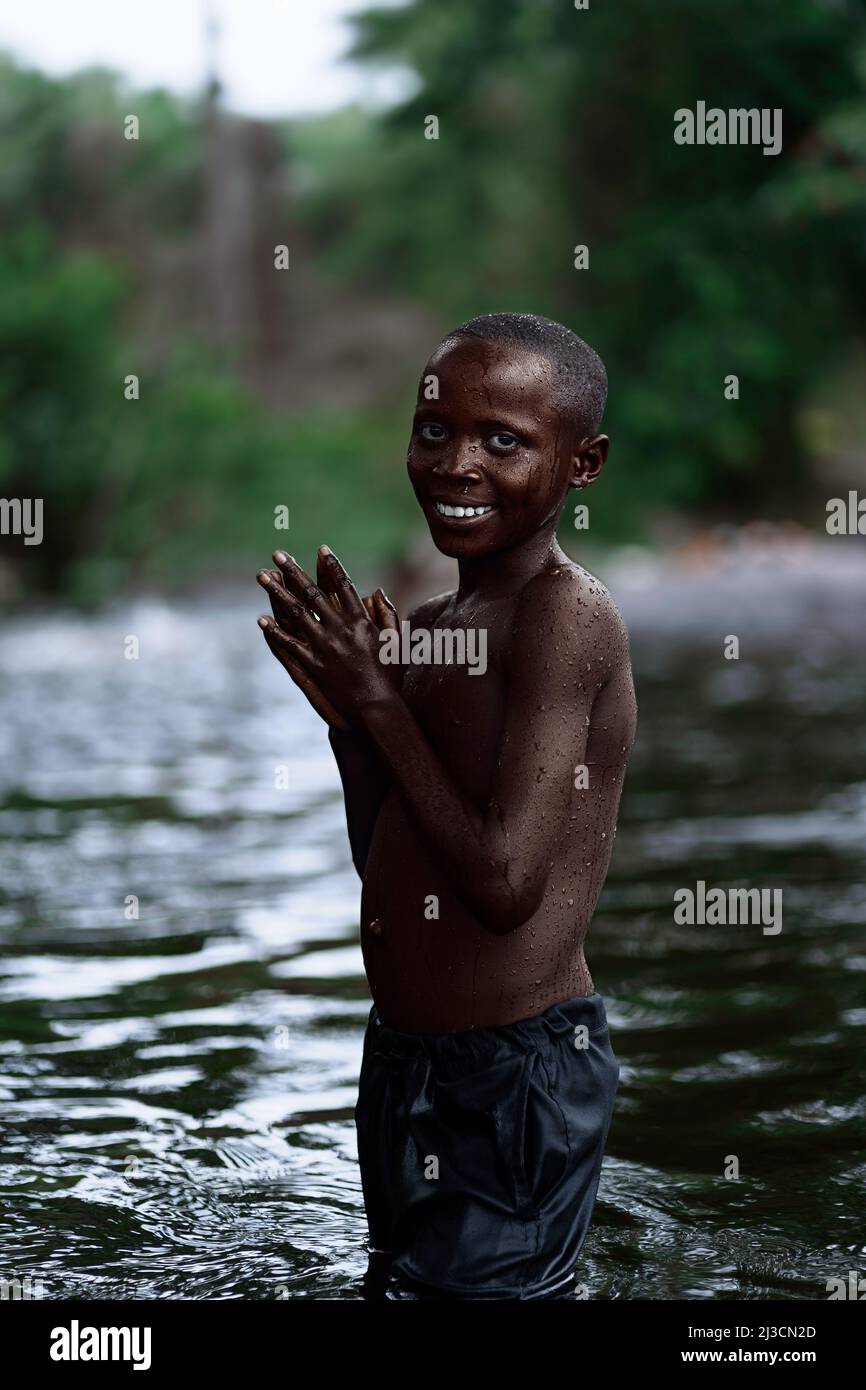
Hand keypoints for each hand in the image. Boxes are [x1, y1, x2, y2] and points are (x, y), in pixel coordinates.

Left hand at [256, 546, 397, 723]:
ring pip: (296, 613)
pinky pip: (289, 644)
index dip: (331, 566)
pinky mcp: (313, 665)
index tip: (321, 549)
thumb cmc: (390, 676)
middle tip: (278, 554)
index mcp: (361, 620)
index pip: (343, 585)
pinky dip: (275, 631)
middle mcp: (340, 629)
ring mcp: (325, 646)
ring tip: (261, 576)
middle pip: (313, 593)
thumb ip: (387, 614)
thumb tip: (375, 592)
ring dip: (276, 592)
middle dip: (293, 571)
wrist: (376, 708)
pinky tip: (261, 620)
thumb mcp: (395, 641)